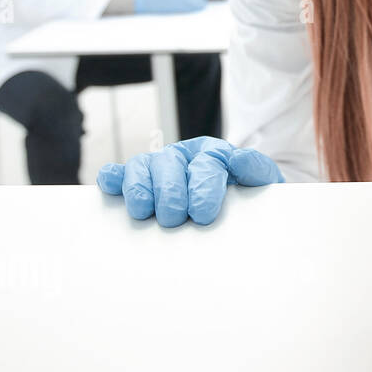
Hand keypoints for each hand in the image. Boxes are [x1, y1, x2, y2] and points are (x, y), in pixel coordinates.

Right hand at [96, 136, 284, 226]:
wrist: (243, 200)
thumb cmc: (248, 193)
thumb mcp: (263, 182)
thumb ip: (256, 170)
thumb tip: (239, 159)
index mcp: (215, 153)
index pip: (207, 163)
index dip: (203, 188)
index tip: (202, 214)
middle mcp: (184, 156)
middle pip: (171, 166)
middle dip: (170, 193)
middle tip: (174, 218)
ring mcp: (160, 165)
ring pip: (143, 167)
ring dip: (140, 188)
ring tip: (143, 212)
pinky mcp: (141, 178)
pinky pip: (121, 173)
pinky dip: (113, 178)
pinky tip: (108, 185)